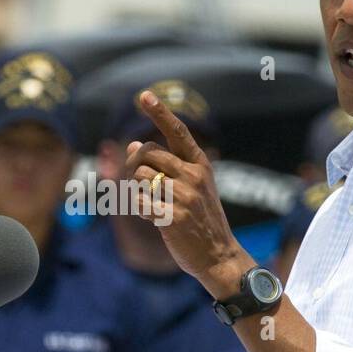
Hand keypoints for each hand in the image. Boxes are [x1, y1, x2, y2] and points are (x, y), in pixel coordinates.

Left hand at [123, 91, 253, 295]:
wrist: (218, 256)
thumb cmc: (201, 219)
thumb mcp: (190, 188)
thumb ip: (166, 166)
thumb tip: (134, 144)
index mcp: (200, 164)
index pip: (177, 132)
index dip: (160, 113)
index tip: (144, 95)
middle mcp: (193, 175)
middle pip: (147, 154)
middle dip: (136, 167)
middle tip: (144, 185)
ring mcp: (184, 196)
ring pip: (140, 177)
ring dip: (139, 190)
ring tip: (155, 205)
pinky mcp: (173, 217)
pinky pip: (138, 201)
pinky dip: (139, 208)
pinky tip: (154, 218)